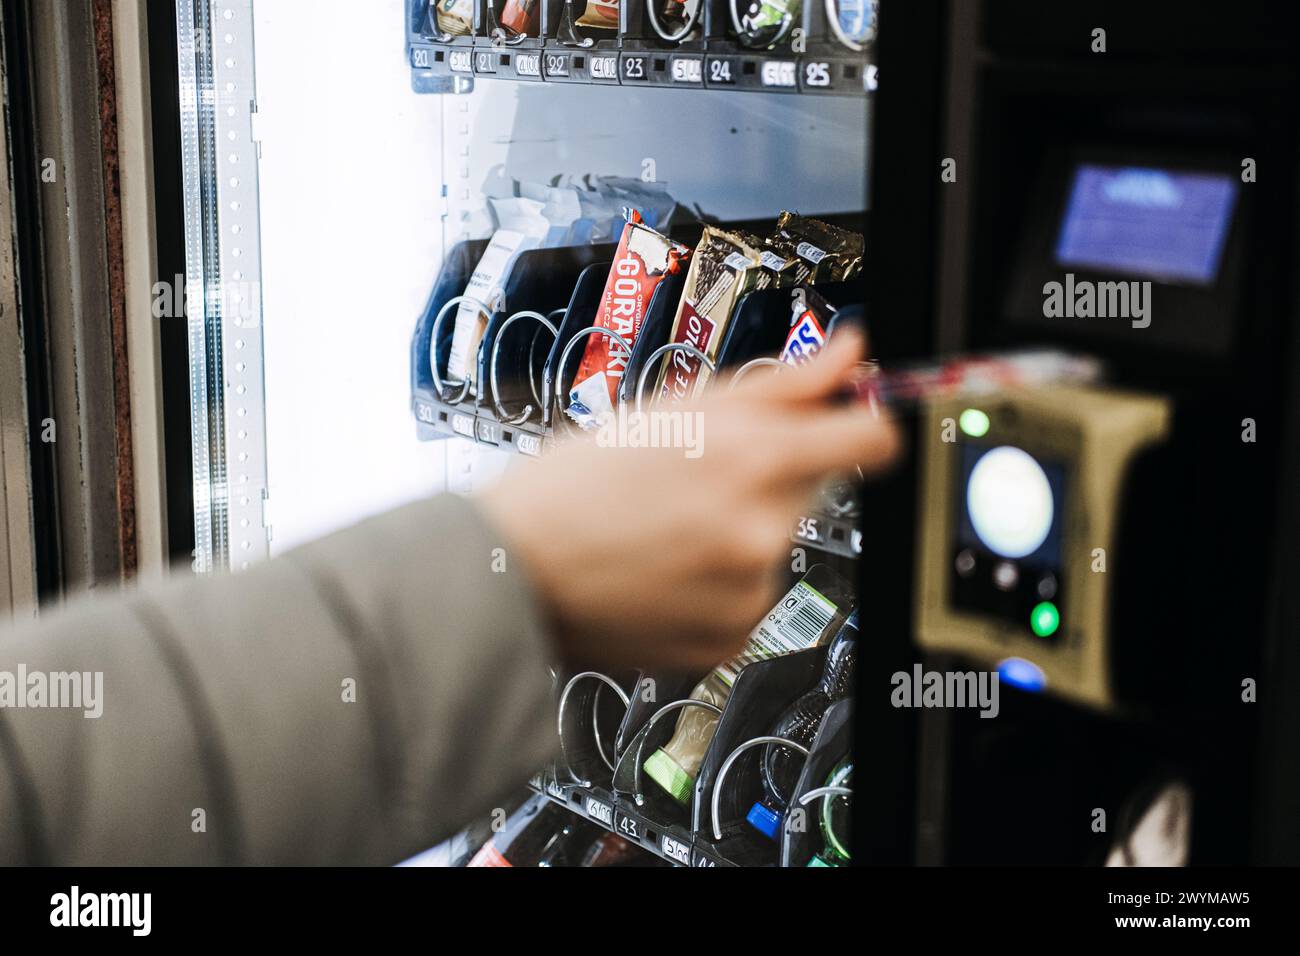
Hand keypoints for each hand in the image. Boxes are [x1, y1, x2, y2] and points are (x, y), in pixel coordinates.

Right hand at [476, 328, 898, 671]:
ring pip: (778, 544)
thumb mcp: (673, 407)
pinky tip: (667, 567)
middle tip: (702, 475)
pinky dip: (719, 582)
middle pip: (817, 489)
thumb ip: (782, 384)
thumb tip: (850, 355)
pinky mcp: (730, 638)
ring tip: (669, 525)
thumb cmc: (574, 483)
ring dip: (742, 530)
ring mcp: (748, 592)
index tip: (855, 422)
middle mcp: (761, 530)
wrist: (510, 573)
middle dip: (775, 475)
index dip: (868, 424)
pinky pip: (750, 597)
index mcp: (751, 458)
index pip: (870, 440)